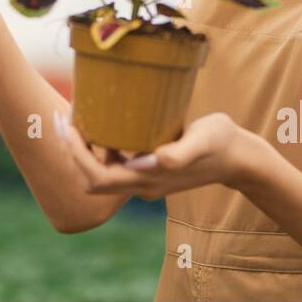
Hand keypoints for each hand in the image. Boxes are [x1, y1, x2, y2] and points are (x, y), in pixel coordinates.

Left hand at [54, 111, 267, 201]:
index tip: (67, 125)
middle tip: (61, 118)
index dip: (76, 155)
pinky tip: (99, 121)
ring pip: (100, 173)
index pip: (97, 178)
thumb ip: (180, 153)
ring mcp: (145, 178)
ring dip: (82, 150)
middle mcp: (141, 184)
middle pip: (92, 179)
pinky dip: (98, 147)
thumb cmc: (221, 144)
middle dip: (71, 152)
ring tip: (74, 117)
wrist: (240, 158)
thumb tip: (153, 160)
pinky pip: (114, 164)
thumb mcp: (203, 140)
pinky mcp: (150, 167)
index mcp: (148, 180)